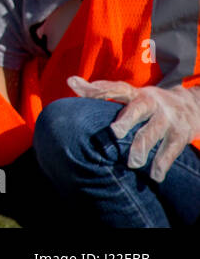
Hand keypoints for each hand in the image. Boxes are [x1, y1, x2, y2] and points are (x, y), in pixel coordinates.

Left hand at [68, 76, 199, 181]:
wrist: (192, 107)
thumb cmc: (147, 103)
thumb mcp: (129, 95)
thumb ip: (101, 91)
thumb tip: (70, 81)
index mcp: (135, 93)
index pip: (116, 89)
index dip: (100, 89)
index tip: (79, 87)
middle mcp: (151, 103)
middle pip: (138, 110)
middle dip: (127, 120)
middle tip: (115, 132)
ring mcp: (167, 119)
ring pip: (152, 133)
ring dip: (142, 149)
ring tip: (131, 163)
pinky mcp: (180, 135)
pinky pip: (170, 151)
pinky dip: (162, 164)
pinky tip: (154, 176)